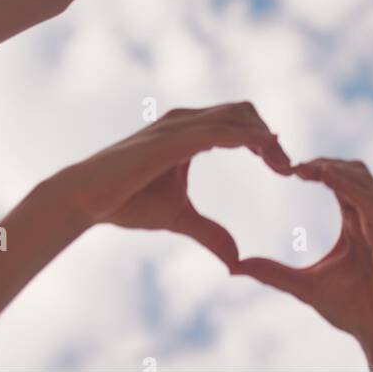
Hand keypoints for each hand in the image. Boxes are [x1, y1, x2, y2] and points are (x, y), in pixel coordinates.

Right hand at [53, 103, 292, 272]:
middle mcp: (186, 120)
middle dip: (270, 137)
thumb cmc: (126, 203)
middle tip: (288, 168)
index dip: (266, 141)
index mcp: (191, 131)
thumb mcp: (179, 219)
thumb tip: (236, 260)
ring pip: (234, 116)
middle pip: (244, 111)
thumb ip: (210, 232)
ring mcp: (177, 125)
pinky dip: (244, 136)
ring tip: (282, 165)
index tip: (285, 169)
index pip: (240, 122)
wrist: (84, 200)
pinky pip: (215, 130)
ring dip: (264, 137)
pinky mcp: (170, 139)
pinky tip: (263, 149)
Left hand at [235, 158, 372, 370]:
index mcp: (356, 221)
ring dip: (335, 168)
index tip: (286, 169)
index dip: (316, 170)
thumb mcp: (306, 286)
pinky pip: (370, 201)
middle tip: (292, 164)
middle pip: (353, 171)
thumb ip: (274, 273)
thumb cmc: (356, 309)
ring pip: (363, 179)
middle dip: (324, 163)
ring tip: (307, 168)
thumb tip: (236, 267)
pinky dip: (348, 187)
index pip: (339, 181)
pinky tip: (327, 179)